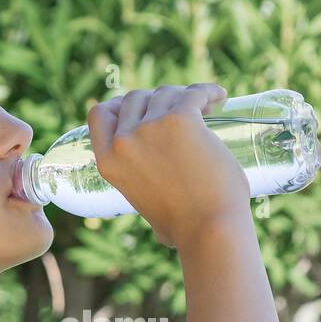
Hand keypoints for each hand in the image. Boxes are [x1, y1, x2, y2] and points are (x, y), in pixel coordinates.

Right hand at [85, 83, 251, 247]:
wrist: (209, 229)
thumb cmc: (185, 229)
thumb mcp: (145, 208)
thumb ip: (145, 197)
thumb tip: (161, 220)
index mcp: (108, 162)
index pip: (100, 114)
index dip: (118, 106)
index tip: (140, 108)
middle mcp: (124, 141)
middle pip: (135, 98)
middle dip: (157, 99)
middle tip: (181, 111)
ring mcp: (151, 127)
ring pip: (166, 93)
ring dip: (185, 96)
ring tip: (207, 108)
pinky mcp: (182, 119)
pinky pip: (194, 93)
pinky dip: (208, 92)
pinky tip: (220, 96)